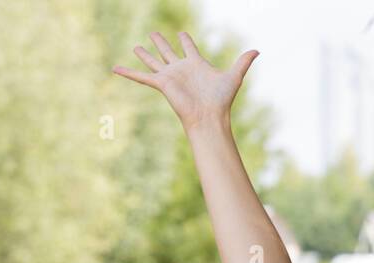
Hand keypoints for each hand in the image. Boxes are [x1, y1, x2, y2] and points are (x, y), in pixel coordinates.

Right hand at [112, 31, 257, 130]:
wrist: (208, 118)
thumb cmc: (221, 100)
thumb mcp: (234, 76)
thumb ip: (243, 62)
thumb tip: (258, 50)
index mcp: (196, 64)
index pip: (189, 48)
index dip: (185, 40)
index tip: (181, 33)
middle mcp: (181, 69)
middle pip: (168, 52)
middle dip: (161, 43)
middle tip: (154, 34)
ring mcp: (170, 76)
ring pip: (154, 61)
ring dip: (145, 54)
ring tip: (136, 46)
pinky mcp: (161, 84)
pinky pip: (141, 77)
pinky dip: (128, 72)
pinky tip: (115, 68)